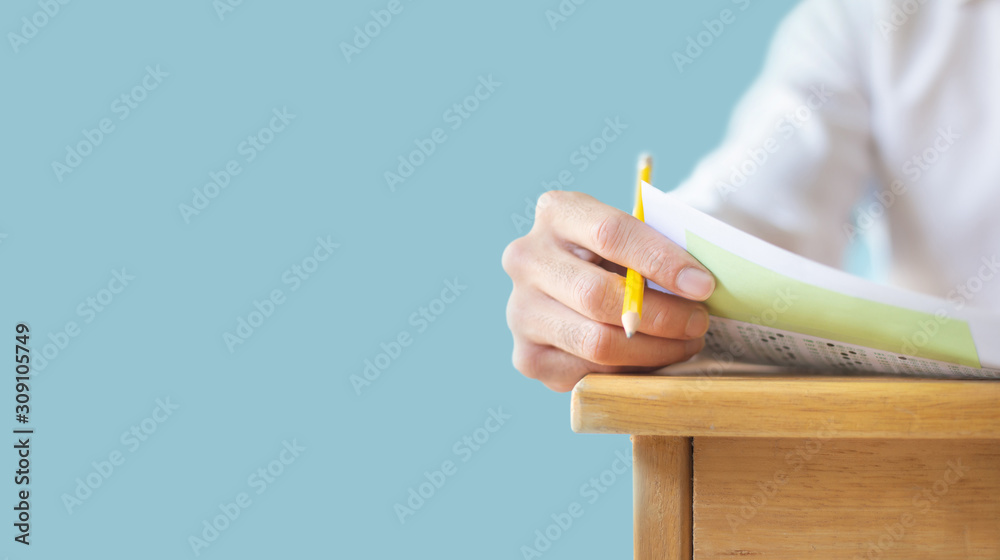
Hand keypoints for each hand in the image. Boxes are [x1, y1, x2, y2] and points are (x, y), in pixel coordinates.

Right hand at [502, 191, 715, 391]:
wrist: (577, 285)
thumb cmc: (619, 257)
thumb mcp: (633, 237)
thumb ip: (660, 249)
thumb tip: (700, 285)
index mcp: (556, 212)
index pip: (610, 233)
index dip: (661, 261)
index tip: (702, 284)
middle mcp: (526, 258)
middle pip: (597, 295)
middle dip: (661, 314)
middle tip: (698, 322)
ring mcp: (520, 310)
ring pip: (595, 342)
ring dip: (651, 349)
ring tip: (683, 343)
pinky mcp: (526, 356)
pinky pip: (586, 374)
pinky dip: (628, 371)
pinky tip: (650, 358)